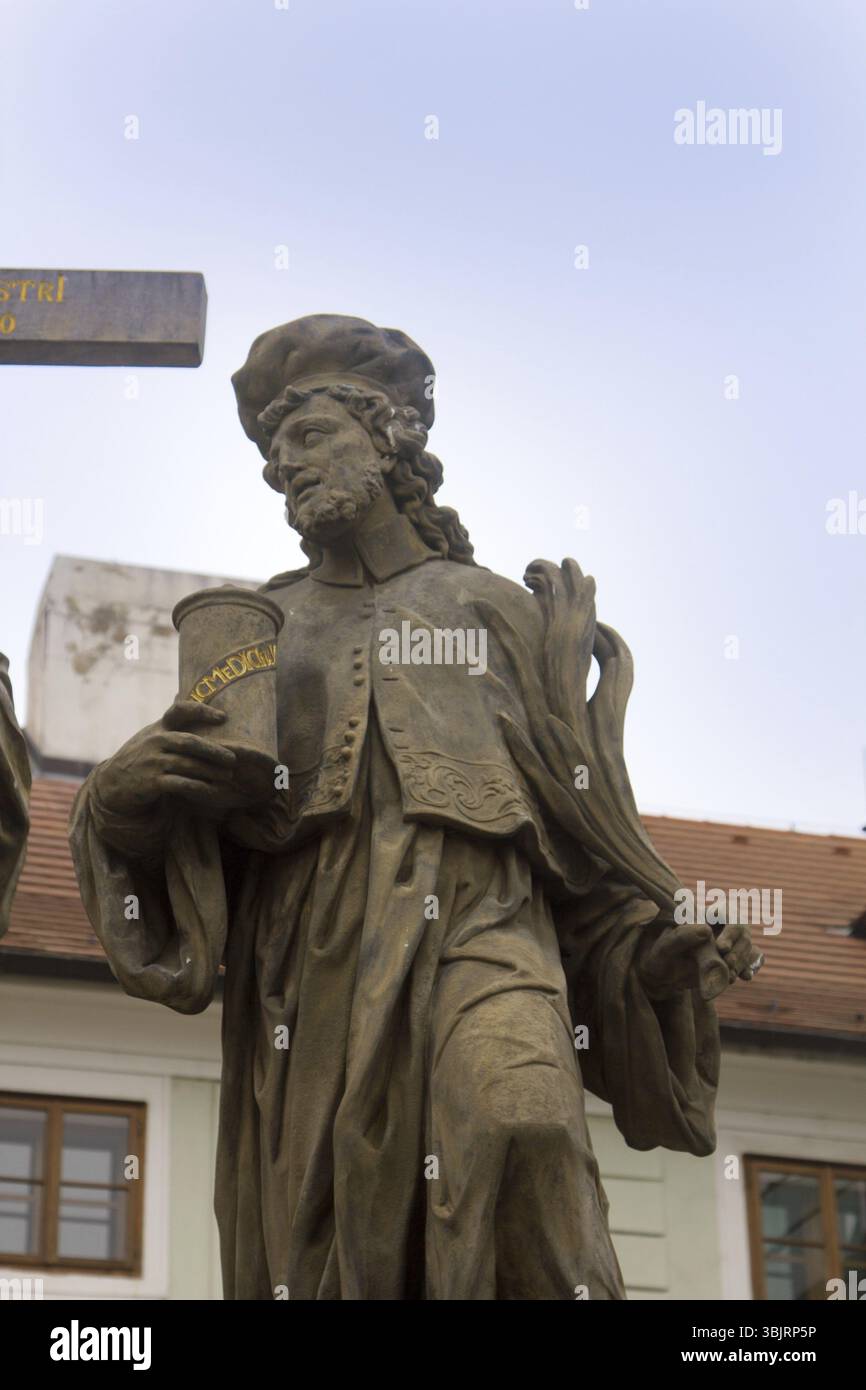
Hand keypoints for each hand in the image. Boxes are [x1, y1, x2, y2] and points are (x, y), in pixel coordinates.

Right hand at [92, 699, 251, 817]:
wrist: (113, 783)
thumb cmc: (140, 756)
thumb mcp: (150, 733)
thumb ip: (169, 720)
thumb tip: (180, 693)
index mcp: (159, 727)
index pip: (180, 710)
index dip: (202, 711)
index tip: (223, 718)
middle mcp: (155, 741)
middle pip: (190, 742)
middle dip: (214, 750)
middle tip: (232, 759)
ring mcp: (153, 761)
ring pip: (188, 764)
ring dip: (210, 771)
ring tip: (228, 776)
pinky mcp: (151, 782)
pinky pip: (180, 784)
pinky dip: (198, 787)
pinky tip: (210, 790)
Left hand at [638, 920, 762, 1000]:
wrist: (663, 976)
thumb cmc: (660, 956)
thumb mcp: (664, 947)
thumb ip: (680, 937)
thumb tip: (706, 930)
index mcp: (702, 916)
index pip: (727, 913)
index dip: (729, 930)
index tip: (721, 948)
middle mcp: (718, 926)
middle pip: (742, 931)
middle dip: (738, 949)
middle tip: (727, 965)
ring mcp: (728, 943)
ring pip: (747, 946)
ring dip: (741, 961)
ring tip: (730, 976)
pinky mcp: (731, 959)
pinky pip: (749, 960)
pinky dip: (749, 967)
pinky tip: (746, 976)